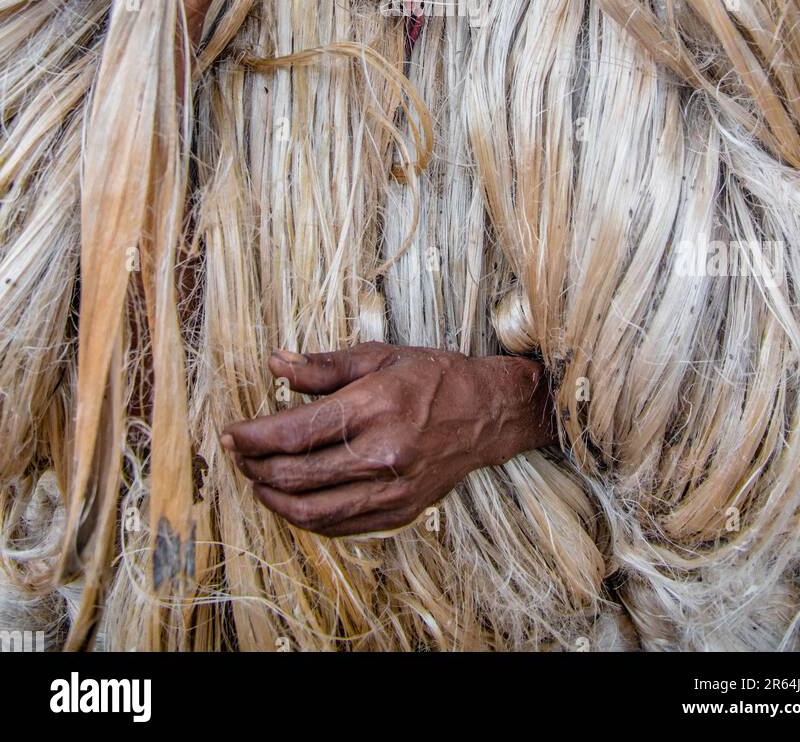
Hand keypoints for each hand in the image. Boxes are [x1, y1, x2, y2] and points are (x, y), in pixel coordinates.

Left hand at [220, 342, 555, 536]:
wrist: (487, 413)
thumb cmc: (431, 377)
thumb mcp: (379, 356)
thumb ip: (323, 366)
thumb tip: (275, 364)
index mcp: (374, 407)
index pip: (295, 432)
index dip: (253, 437)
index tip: (231, 433)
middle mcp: (382, 453)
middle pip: (297, 475)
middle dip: (256, 467)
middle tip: (238, 456)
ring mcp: (392, 489)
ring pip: (313, 510)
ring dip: (275, 498)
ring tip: (258, 480)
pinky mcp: (400, 511)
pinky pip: (339, 525)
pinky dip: (307, 517)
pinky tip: (293, 500)